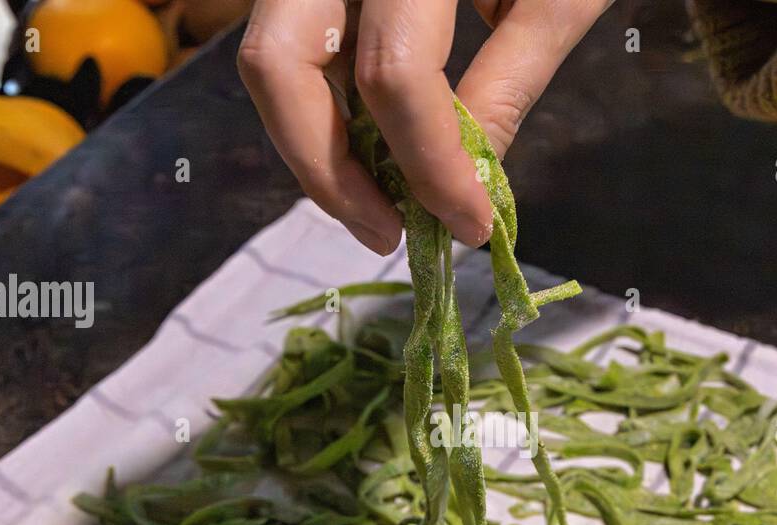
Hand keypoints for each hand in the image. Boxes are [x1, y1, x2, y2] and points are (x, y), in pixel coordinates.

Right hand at [237, 0, 611, 254]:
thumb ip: (509, 81)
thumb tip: (463, 184)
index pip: (394, 72)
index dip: (428, 165)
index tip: (468, 226)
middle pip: (278, 63)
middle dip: (326, 170)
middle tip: (387, 232)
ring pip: (268, 56)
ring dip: (315, 146)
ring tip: (380, 202)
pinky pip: (295, 41)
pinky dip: (326, 104)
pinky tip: (374, 146)